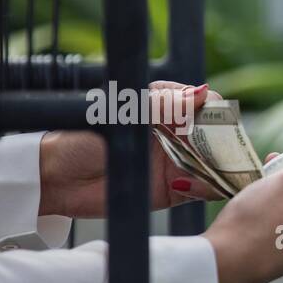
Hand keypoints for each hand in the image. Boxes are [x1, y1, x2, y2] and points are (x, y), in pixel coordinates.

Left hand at [38, 81, 221, 216]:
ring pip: (216, 162)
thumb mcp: (122, 115)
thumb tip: (202, 93)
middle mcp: (177, 133)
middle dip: (226, 144)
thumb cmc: (80, 137)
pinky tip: (195, 187)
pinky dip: (208, 188)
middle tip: (223, 152)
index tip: (218, 121)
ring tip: (209, 172)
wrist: (56, 179)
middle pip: (217, 135)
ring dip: (220, 168)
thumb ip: (162, 105)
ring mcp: (178, 161)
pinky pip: (204, 188)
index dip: (217, 111)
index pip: (205, 103)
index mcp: (165, 107)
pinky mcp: (176, 189)